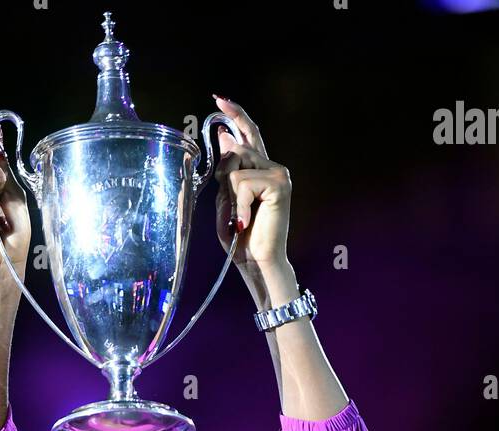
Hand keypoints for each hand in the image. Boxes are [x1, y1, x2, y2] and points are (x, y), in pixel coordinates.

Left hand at [213, 98, 290, 279]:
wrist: (257, 262)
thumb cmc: (241, 238)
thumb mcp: (226, 199)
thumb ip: (227, 171)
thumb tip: (226, 137)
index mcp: (261, 169)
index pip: (249, 134)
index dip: (235, 115)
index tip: (220, 100)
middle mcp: (273, 167)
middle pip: (236, 148)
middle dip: (224, 176)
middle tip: (232, 206)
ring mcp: (278, 173)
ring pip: (236, 165)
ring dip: (230, 192)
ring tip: (240, 215)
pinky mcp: (279, 183)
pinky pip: (242, 181)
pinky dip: (238, 203)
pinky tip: (245, 220)